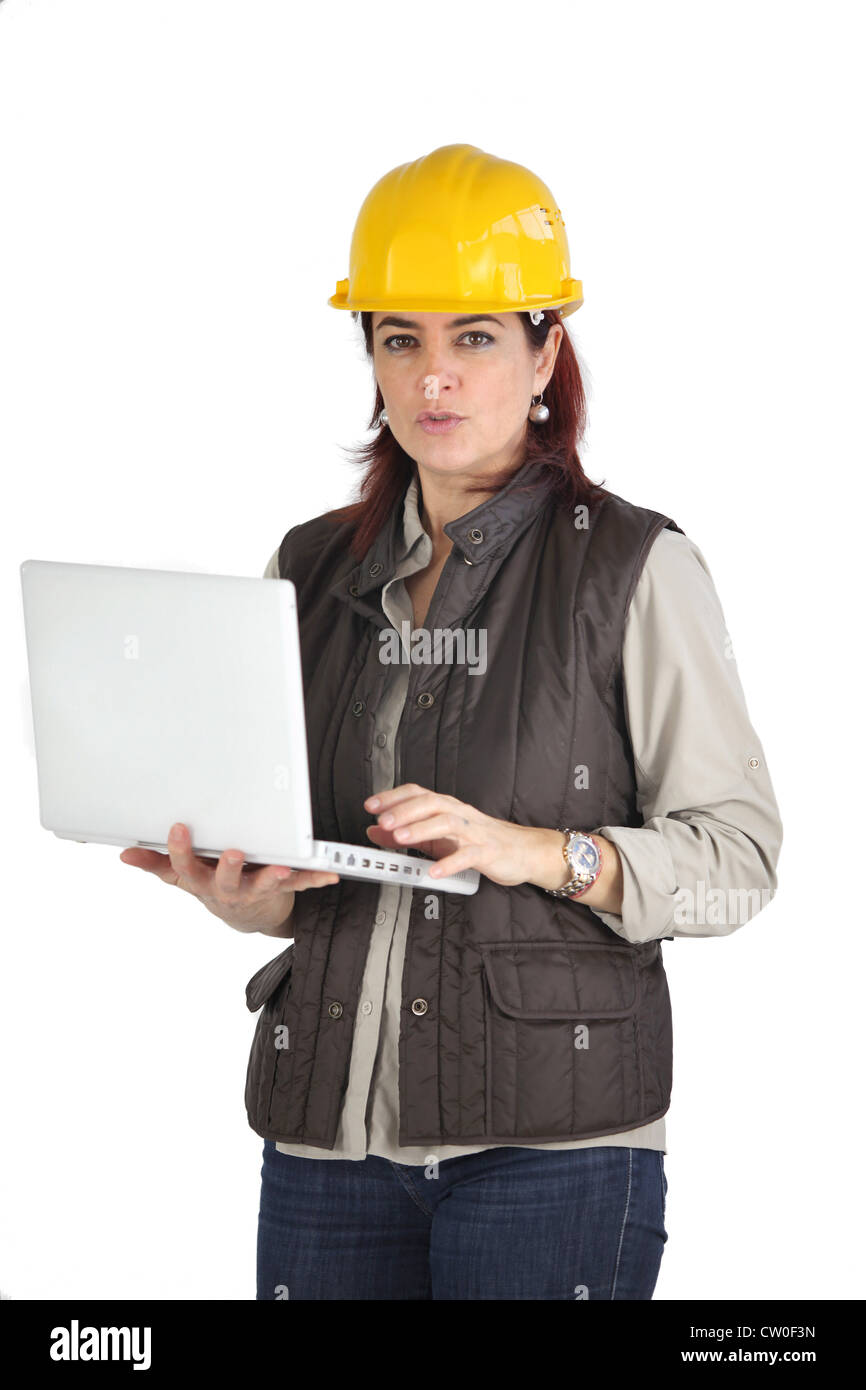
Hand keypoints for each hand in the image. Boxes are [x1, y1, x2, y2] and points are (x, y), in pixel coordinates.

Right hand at [119, 822, 338, 933]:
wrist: (247, 916)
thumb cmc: (213, 885)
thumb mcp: (182, 878)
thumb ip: (156, 864)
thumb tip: (125, 854)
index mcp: (203, 881)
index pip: (186, 867)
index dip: (180, 850)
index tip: (179, 827)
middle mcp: (229, 888)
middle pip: (226, 880)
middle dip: (229, 868)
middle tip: (233, 853)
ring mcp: (256, 890)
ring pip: (264, 885)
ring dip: (273, 878)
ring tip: (280, 870)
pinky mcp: (282, 889)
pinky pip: (300, 883)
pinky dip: (315, 877)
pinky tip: (329, 872)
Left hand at [363, 783, 543, 887]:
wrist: (522, 851)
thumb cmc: (478, 841)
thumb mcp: (438, 838)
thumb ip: (407, 834)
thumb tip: (374, 831)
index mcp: (446, 808)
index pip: (417, 793)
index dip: (393, 797)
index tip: (371, 805)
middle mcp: (459, 814)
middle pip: (431, 804)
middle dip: (404, 811)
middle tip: (382, 822)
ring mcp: (474, 832)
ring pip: (447, 823)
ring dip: (421, 829)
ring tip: (401, 839)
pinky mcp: (488, 852)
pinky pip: (468, 855)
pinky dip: (450, 863)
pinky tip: (434, 872)